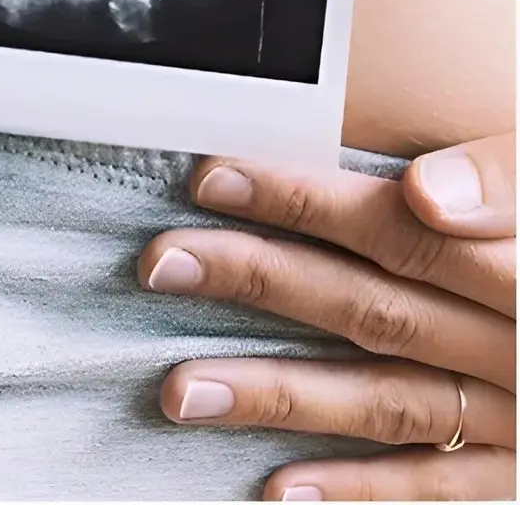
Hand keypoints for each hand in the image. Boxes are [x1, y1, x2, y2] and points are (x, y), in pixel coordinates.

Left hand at [142, 134, 515, 499]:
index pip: (403, 227)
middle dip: (263, 281)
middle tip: (161, 262)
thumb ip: (514, 177)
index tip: (208, 173)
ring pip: (392, 405)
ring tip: (180, 388)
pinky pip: (446, 493)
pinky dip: (362, 494)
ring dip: (280, 396)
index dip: (303, 198)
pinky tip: (279, 489)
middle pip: (378, 308)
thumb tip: (425, 193)